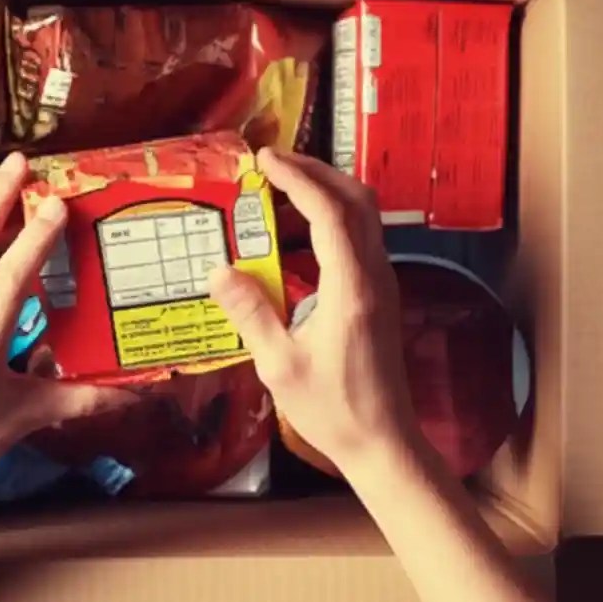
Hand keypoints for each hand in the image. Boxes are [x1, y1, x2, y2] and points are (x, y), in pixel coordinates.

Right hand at [209, 150, 415, 473]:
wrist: (383, 442)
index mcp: (352, 290)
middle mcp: (375, 277)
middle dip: (314, 171)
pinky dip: (329, 219)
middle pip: (356, 200)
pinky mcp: (379, 295)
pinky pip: (358, 238)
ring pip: (362, 216)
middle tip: (271, 162)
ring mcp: (382, 284)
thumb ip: (251, 315)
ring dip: (324, 191)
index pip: (330, 214)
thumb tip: (219, 272)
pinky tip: (294, 233)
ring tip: (279, 188)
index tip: (264, 159)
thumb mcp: (279, 367)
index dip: (298, 178)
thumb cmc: (333, 410)